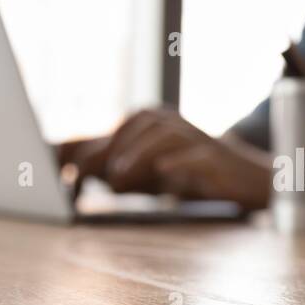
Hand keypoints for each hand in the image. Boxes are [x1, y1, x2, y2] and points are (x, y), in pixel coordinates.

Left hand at [57, 108, 272, 209]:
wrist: (246, 182)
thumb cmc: (190, 174)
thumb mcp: (146, 170)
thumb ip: (111, 165)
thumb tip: (66, 163)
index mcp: (155, 122)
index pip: (116, 127)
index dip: (86, 143)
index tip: (58, 164)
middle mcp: (173, 123)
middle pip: (136, 125)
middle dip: (106, 148)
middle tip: (82, 173)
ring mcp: (197, 139)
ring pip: (164, 135)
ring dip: (137, 154)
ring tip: (118, 177)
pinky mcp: (216, 159)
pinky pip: (196, 156)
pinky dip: (178, 161)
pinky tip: (164, 172)